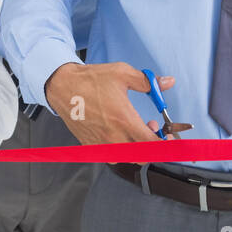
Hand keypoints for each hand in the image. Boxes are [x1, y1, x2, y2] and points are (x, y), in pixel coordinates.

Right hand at [44, 62, 174, 144]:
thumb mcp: (122, 74)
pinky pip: (113, 156)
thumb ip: (148, 82)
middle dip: (153, 145)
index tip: (169, 136)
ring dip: (137, 147)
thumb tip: (168, 82)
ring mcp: (101, 144)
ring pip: (128, 157)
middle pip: (144, 156)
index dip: (166, 144)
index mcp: (124, 120)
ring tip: (134, 127)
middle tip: (152, 128)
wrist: (63, 87)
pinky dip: (121, 148)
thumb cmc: (91, 80)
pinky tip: (119, 131)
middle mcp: (113, 137)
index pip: (153, 145)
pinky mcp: (91, 146)